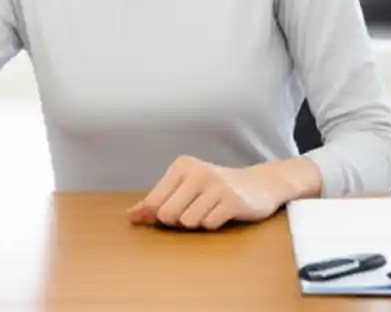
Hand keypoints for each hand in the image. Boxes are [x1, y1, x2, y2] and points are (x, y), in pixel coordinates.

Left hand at [127, 155, 285, 229]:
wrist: (259, 184)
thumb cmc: (214, 187)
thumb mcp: (184, 186)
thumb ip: (156, 200)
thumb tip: (131, 215)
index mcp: (181, 166)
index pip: (153, 201)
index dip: (158, 214)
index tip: (173, 210)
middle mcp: (197, 172)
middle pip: (168, 214)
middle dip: (177, 220)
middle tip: (192, 210)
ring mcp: (216, 186)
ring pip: (188, 221)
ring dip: (197, 222)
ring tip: (209, 209)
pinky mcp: (233, 201)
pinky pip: (209, 224)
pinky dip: (212, 224)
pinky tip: (222, 212)